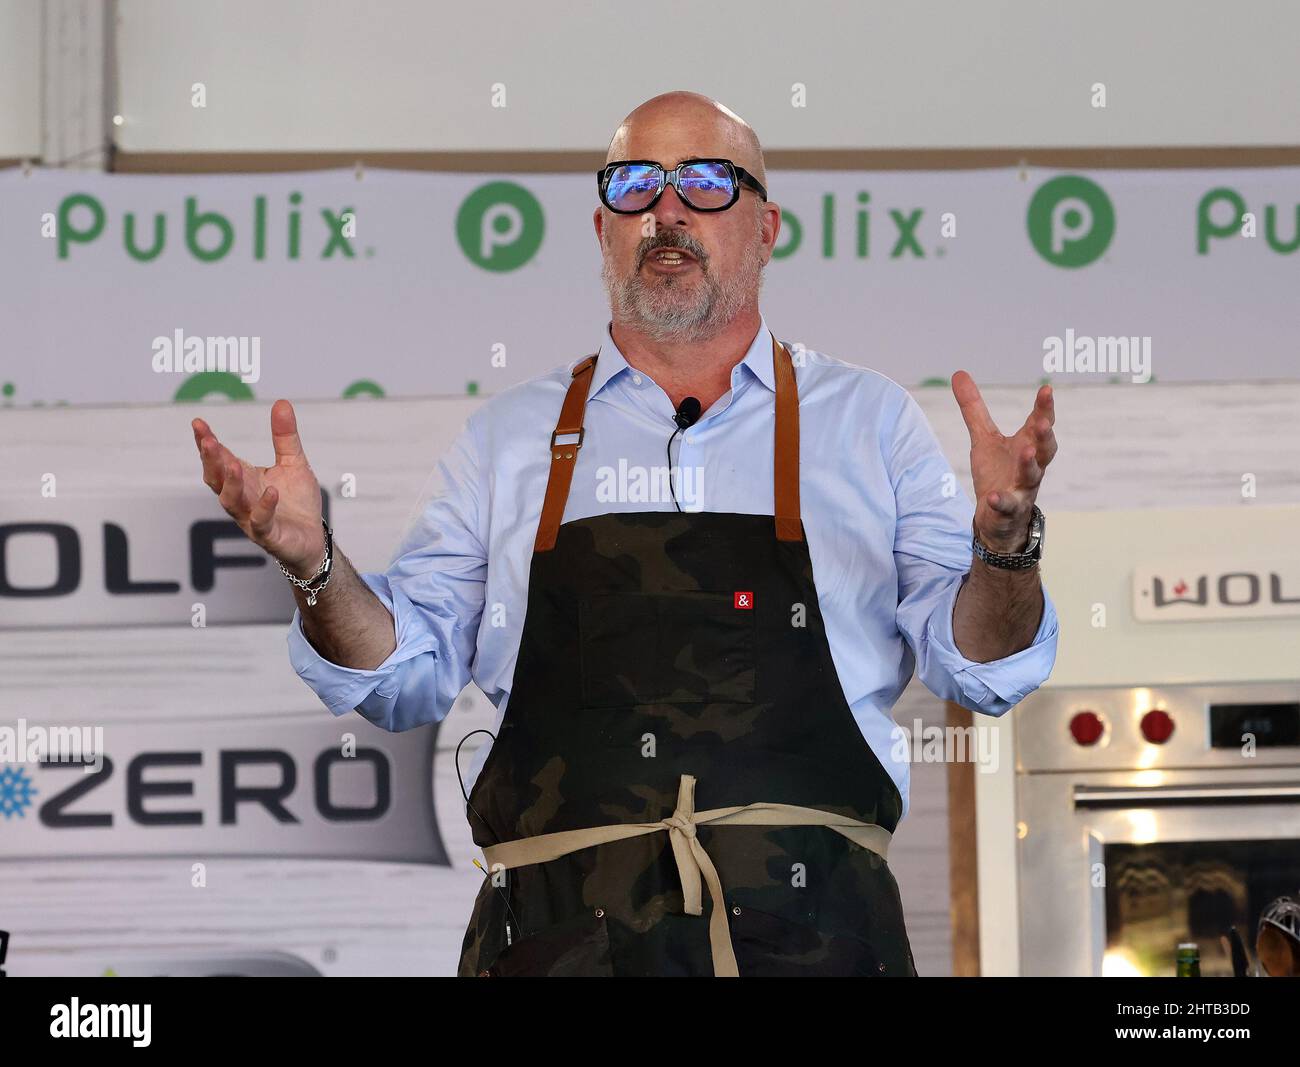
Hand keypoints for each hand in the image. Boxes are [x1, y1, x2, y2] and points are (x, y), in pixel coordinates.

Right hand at [191, 399, 324, 575]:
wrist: (313, 538)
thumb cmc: (297, 502)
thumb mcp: (293, 463)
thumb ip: (285, 436)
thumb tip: (282, 402)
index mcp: (244, 479)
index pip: (220, 459)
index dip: (207, 443)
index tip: (198, 423)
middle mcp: (242, 498)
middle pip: (217, 479)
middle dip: (211, 460)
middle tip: (207, 440)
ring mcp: (252, 517)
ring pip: (231, 502)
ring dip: (230, 483)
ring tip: (232, 464)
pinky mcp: (270, 534)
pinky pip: (261, 522)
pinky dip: (264, 507)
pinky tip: (271, 492)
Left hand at [951, 371, 1056, 553]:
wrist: (997, 516)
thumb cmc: (997, 472)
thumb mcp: (983, 438)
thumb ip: (974, 409)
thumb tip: (958, 373)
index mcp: (1027, 445)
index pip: (1040, 423)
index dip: (1044, 408)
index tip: (1047, 389)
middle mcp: (1031, 465)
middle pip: (1045, 449)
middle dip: (1044, 435)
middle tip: (1041, 421)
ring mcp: (1022, 488)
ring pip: (1032, 476)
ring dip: (1029, 464)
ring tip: (1025, 451)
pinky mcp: (1009, 509)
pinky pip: (1007, 505)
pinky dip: (1001, 501)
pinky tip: (993, 497)